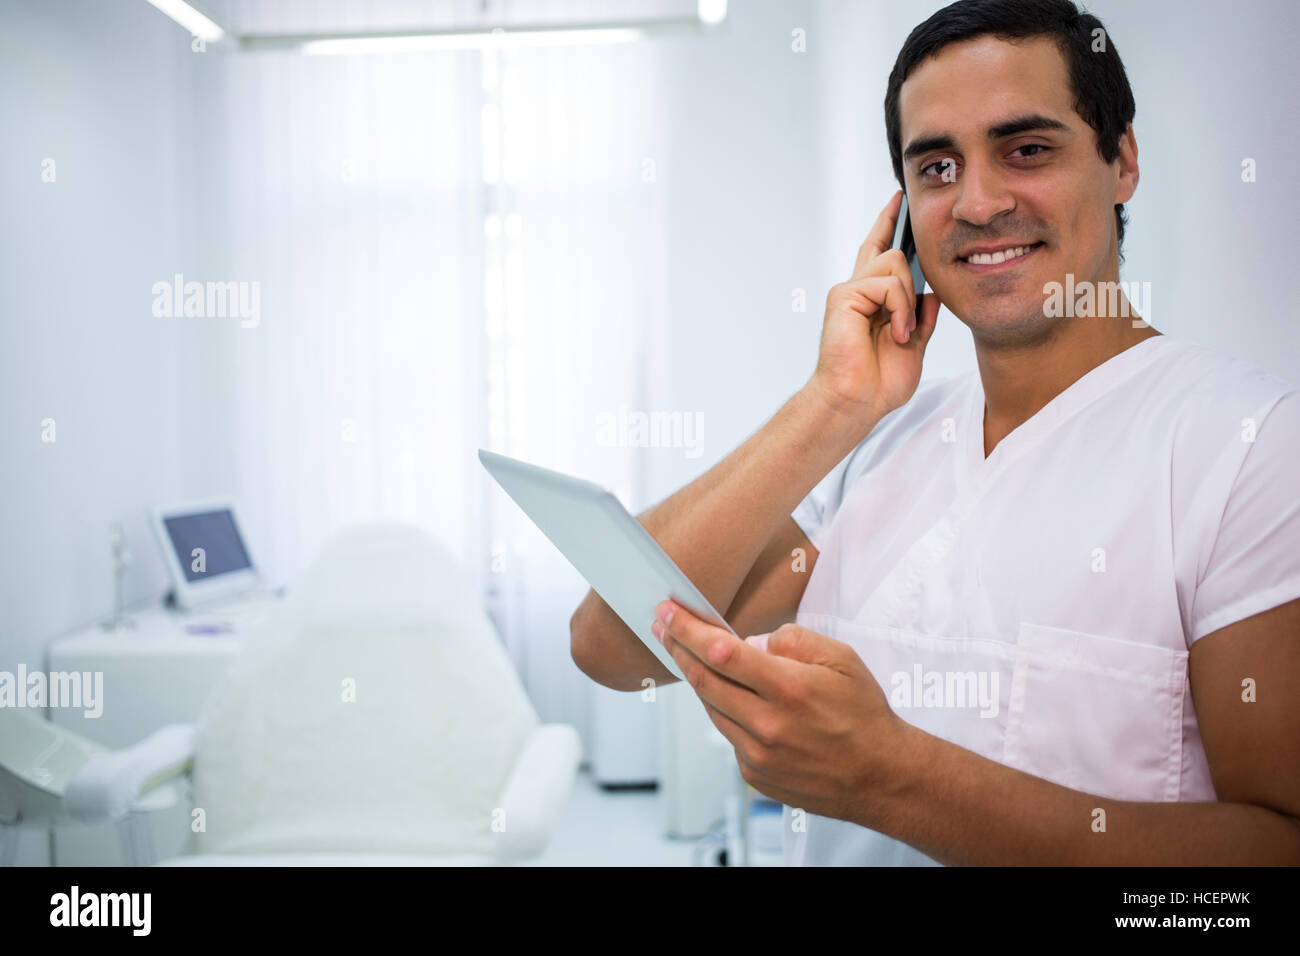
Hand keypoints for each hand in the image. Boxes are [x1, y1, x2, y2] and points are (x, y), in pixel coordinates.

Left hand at [651, 600, 908, 828]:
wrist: (881, 777)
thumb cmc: (864, 716)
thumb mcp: (842, 659)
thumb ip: (794, 640)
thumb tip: (754, 641)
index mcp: (789, 690)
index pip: (721, 653)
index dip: (687, 630)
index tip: (667, 612)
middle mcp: (767, 725)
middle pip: (703, 680)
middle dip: (677, 648)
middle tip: (662, 627)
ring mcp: (758, 754)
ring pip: (711, 708)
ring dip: (697, 679)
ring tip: (689, 656)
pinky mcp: (755, 775)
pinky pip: (728, 735)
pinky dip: (726, 712)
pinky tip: (733, 699)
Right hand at [809, 190, 940, 422]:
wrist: (856, 401)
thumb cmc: (878, 383)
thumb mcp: (913, 346)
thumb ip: (922, 317)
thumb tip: (930, 292)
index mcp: (872, 300)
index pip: (878, 251)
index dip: (887, 223)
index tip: (898, 199)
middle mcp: (857, 289)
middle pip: (887, 248)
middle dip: (908, 269)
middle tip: (907, 320)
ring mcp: (849, 290)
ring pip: (894, 263)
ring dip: (907, 302)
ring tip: (901, 334)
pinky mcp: (844, 295)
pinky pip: (887, 283)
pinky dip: (900, 309)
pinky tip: (896, 334)